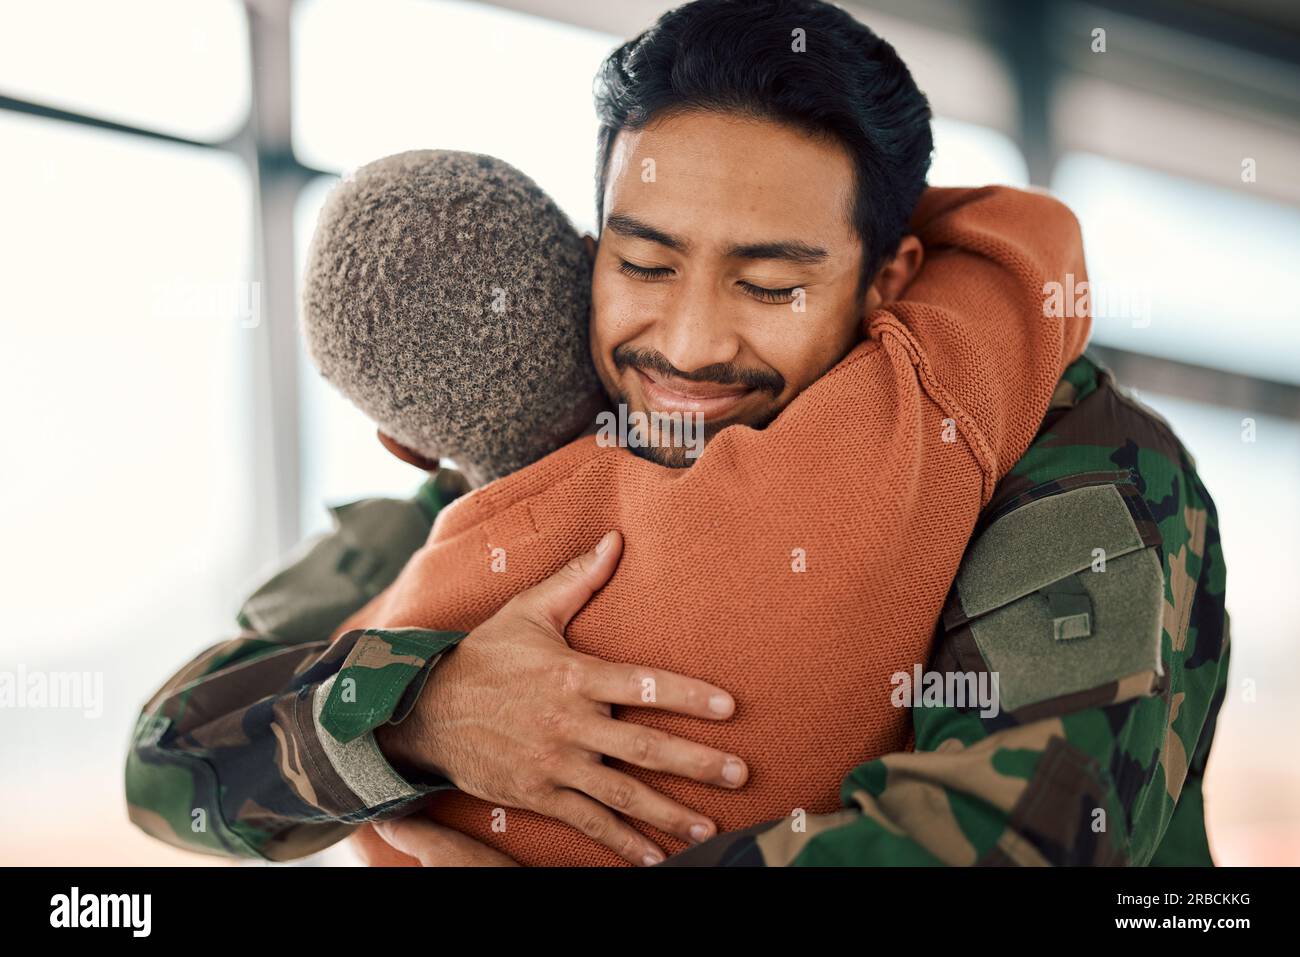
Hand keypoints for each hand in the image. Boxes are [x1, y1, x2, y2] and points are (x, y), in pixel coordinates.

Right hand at [375, 530, 747, 866]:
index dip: (688, 696)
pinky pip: (588, 823)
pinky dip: (622, 845)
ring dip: (669, 814)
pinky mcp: (537, 795)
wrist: (423, 711)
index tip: (729, 707)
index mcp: (573, 676)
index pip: (642, 685)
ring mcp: (553, 765)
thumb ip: (578, 580)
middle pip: (643, 747)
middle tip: (741, 773)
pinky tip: (656, 858)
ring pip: (622, 795)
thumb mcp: (527, 612)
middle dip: (696, 762)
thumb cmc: (483, 656)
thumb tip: (616, 539)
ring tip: (710, 827)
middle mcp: (568, 724)